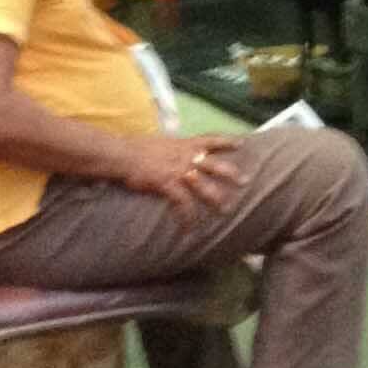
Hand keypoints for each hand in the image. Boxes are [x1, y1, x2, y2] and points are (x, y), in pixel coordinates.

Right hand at [115, 134, 245, 214]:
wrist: (120, 154)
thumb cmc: (135, 148)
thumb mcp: (159, 144)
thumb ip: (172, 149)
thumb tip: (173, 151)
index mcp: (183, 144)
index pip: (210, 140)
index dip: (227, 141)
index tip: (242, 143)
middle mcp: (185, 156)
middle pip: (215, 164)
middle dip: (231, 173)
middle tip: (246, 182)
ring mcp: (178, 170)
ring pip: (204, 186)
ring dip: (216, 199)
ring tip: (226, 210)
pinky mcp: (167, 184)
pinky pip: (183, 203)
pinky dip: (188, 216)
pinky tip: (190, 228)